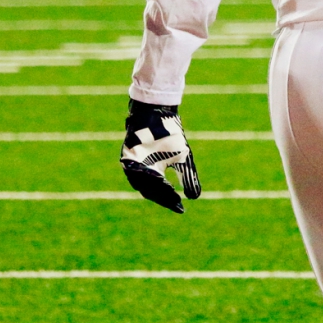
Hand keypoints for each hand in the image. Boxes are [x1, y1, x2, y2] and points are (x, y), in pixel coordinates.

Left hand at [120, 99, 200, 213]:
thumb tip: (195, 197)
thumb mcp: (183, 158)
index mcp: (154, 172)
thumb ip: (188, 177)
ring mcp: (133, 164)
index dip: (171, 201)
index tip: (181, 209)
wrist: (158, 112)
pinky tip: (159, 180)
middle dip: (165, 198)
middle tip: (176, 203)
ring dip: (156, 190)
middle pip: (152, 191)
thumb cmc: (171, 134)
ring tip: (170, 194)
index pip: (162, 192)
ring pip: (142, 184)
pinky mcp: (126, 156)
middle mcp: (142, 171)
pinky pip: (135, 171)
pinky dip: (146, 178)